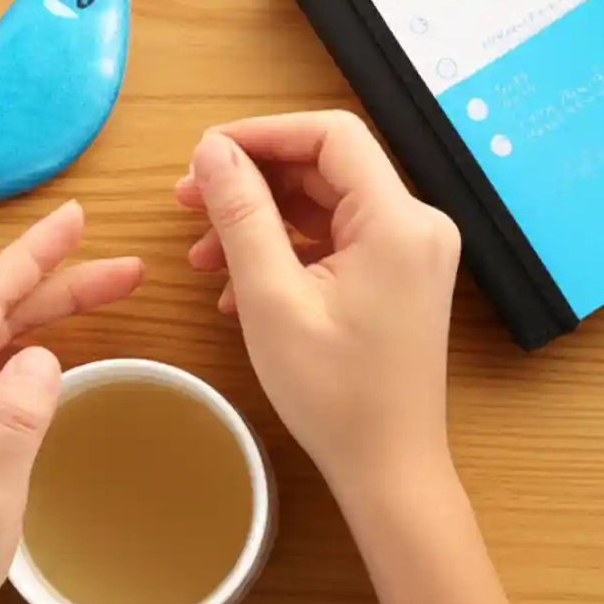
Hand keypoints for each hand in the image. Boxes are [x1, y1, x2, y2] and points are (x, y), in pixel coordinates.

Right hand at [176, 111, 460, 485]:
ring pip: (324, 207)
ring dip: (261, 222)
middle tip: (187, 203)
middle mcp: (415, 225)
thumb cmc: (334, 396)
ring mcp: (410, 254)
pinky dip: (286, 253)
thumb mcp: (272, 299)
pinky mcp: (398, 279)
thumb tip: (211, 151)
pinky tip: (238, 288)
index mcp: (397, 221)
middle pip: (325, 169)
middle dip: (252, 182)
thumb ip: (241, 215)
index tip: (204, 156)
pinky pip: (336, 243)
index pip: (330, 135)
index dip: (261, 134)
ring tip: (203, 258)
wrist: (387, 469)